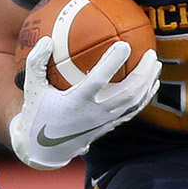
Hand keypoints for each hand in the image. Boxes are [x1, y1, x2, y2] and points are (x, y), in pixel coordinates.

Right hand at [8, 38, 160, 169]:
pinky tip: (151, 85)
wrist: (43, 149)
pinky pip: (132, 111)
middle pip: (127, 92)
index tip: (124, 44)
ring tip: (155, 64)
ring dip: (147, 83)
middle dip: (142, 72)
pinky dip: (144, 98)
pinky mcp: (108, 127)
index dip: (113, 62)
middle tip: (151, 52)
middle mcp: (94, 113)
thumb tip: (46, 39)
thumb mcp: (31, 88)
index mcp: (76, 102)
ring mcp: (104, 121)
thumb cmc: (36, 114)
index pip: (99, 80)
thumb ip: (36, 63)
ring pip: (133, 102)